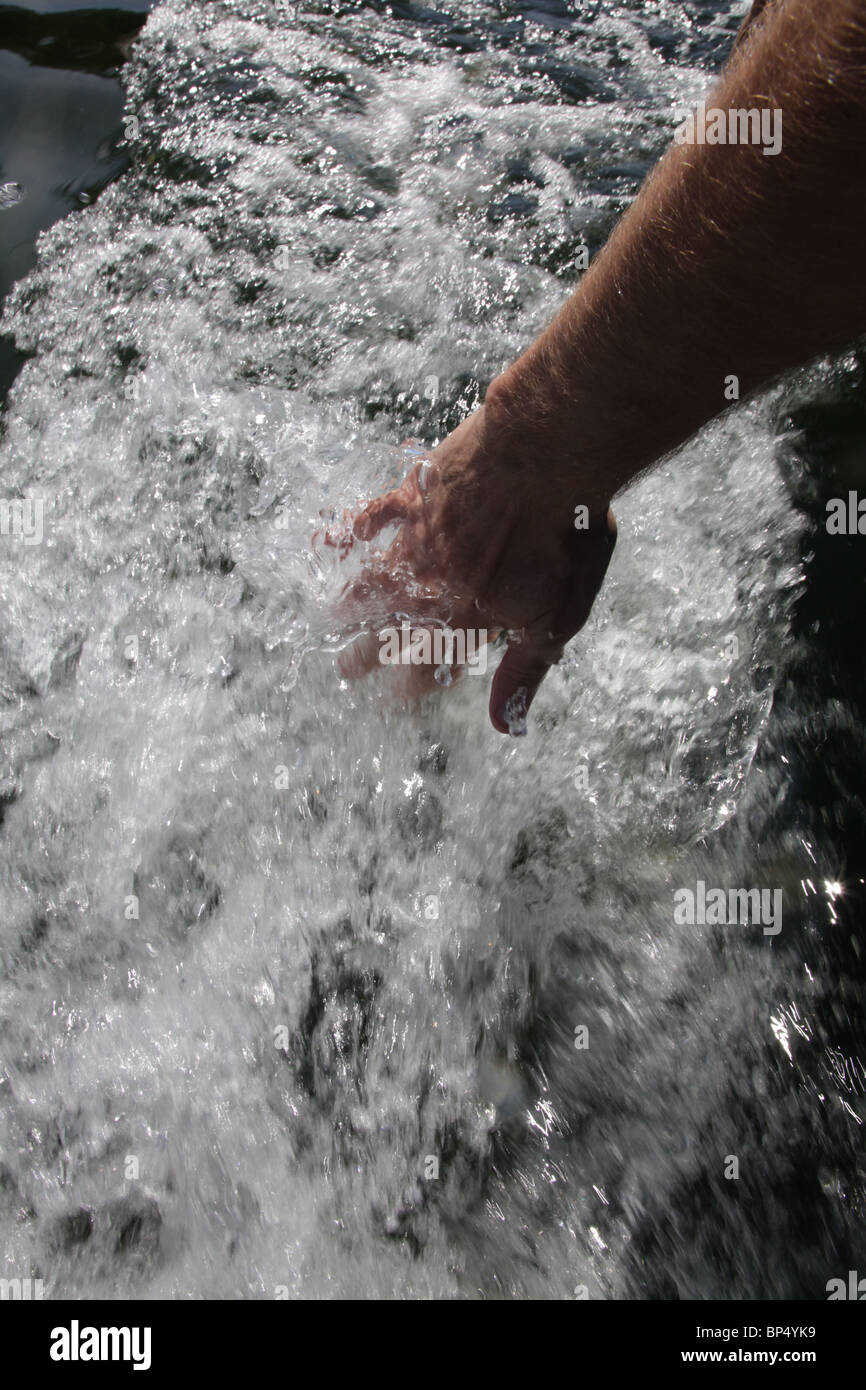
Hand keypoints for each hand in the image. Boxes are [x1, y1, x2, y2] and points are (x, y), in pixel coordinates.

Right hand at [328, 396, 616, 733]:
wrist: (550, 454)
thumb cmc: (567, 534)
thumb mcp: (559, 614)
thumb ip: (525, 669)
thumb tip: (506, 725)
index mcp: (466, 618)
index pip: (425, 667)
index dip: (407, 687)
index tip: (391, 700)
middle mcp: (432, 583)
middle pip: (387, 629)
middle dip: (365, 654)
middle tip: (346, 670)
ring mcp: (418, 537)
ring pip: (373, 578)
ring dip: (352, 602)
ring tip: (332, 617)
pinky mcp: (416, 493)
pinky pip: (374, 515)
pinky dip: (351, 528)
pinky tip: (337, 537)